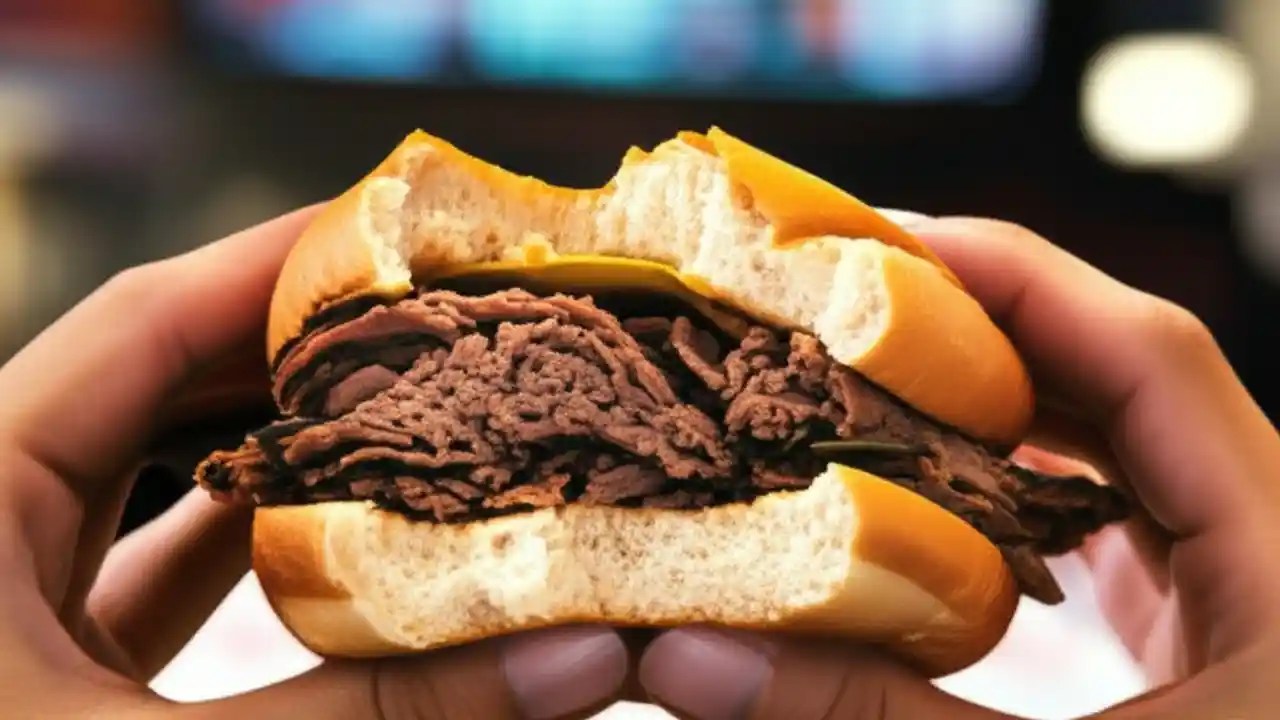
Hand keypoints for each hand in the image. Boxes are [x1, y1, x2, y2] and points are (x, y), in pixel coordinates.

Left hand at [0, 207, 628, 719]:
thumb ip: (374, 715)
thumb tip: (578, 657)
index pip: (138, 324)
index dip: (276, 266)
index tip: (404, 236)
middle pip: (164, 390)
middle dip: (307, 355)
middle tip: (445, 328)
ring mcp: (12, 597)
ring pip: (169, 485)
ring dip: (293, 454)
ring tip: (420, 416)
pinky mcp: (50, 668)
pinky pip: (162, 573)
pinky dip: (259, 553)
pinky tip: (351, 546)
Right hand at [634, 216, 1279, 718]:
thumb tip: (691, 657)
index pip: (1149, 354)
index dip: (1008, 277)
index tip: (871, 246)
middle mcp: (1274, 532)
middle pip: (1121, 372)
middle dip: (976, 322)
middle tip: (832, 299)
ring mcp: (1243, 569)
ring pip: (1112, 434)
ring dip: (989, 394)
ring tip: (861, 369)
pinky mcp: (1207, 612)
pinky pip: (1106, 502)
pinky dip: (1011, 475)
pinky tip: (927, 487)